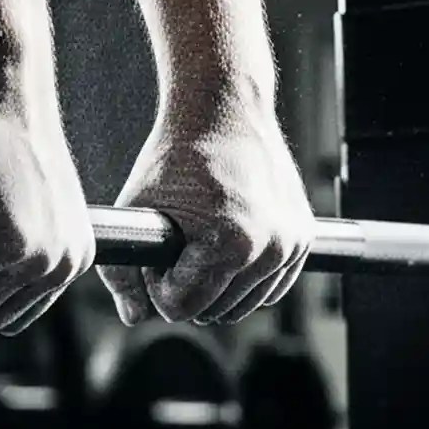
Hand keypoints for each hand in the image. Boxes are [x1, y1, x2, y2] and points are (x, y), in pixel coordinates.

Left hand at [98, 109, 315, 325]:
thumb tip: (133, 317)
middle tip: (180, 240)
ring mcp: (292, 244)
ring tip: (202, 239)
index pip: (179, 308)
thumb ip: (123, 274)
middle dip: (188, 285)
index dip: (158, 281)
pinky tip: (226, 247)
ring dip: (216, 285)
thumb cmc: (177, 156)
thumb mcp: (137, 212)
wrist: (224, 110)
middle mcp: (270, 248)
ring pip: (243, 307)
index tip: (161, 245)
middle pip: (212, 312)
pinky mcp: (304, 239)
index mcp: (231, 244)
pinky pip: (270, 290)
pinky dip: (245, 281)